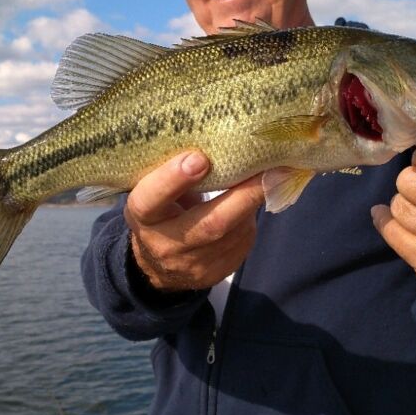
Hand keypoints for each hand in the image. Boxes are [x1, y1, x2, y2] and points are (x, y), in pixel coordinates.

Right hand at [124, 151, 265, 291]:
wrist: (157, 266)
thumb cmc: (160, 212)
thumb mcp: (151, 192)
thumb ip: (173, 172)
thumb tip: (216, 141)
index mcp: (144, 216)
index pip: (152, 199)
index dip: (174, 179)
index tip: (200, 158)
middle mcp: (165, 244)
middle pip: (211, 224)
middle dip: (243, 196)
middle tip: (269, 170)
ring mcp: (193, 265)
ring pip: (234, 234)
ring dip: (253, 205)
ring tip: (272, 179)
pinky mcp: (215, 274)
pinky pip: (242, 243)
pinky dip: (251, 219)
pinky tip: (255, 202)